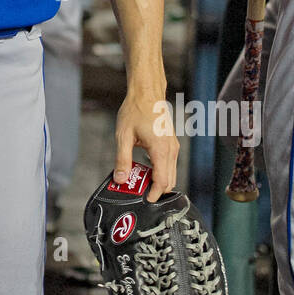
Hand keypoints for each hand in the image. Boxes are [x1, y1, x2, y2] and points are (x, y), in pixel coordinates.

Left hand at [115, 65, 177, 202]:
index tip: (144, 201)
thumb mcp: (123, 136)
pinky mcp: (171, 143)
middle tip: (138, 193)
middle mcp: (171, 150)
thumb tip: (120, 179)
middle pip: (169, 181)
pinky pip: (169, 164)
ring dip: (158, 181)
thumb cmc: (135, 111)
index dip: (154, 195)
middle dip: (155, 190)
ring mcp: (173, 146)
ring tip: (139, 182)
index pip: (162, 182)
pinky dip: (160, 171)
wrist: (147, 93)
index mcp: (161, 150)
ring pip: (171, 173)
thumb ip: (122, 160)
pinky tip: (145, 169)